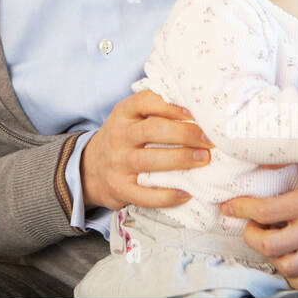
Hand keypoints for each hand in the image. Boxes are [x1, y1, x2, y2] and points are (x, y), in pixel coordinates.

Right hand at [81, 89, 212, 211]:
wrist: (88, 169)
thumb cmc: (122, 139)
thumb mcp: (129, 117)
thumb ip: (154, 110)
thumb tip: (197, 107)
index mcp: (123, 113)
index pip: (146, 101)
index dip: (172, 106)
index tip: (195, 113)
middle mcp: (118, 136)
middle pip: (152, 130)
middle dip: (185, 134)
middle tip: (209, 140)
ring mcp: (117, 163)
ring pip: (150, 161)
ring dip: (181, 159)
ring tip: (203, 160)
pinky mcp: (119, 188)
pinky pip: (145, 195)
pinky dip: (168, 196)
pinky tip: (186, 193)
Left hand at [220, 155, 297, 289]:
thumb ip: (292, 157)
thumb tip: (259, 159)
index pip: (266, 211)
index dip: (241, 209)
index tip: (229, 206)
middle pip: (271, 245)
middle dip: (250, 235)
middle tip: (249, 225)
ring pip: (288, 266)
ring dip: (270, 256)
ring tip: (269, 240)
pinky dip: (295, 278)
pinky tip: (289, 261)